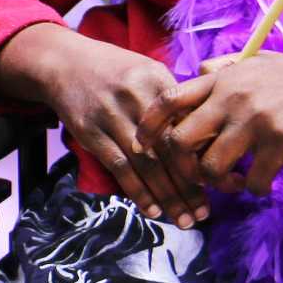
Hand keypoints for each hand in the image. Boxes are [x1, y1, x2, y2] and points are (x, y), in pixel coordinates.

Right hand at [0, 25, 205, 226]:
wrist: (64, 63)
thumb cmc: (113, 71)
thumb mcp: (146, 72)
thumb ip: (171, 101)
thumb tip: (201, 135)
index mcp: (157, 79)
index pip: (187, 124)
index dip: (203, 157)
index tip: (218, 184)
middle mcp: (137, 96)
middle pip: (170, 148)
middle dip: (189, 186)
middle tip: (204, 213)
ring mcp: (112, 115)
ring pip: (147, 163)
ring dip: (167, 196)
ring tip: (184, 220)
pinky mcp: (91, 131)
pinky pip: (119, 167)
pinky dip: (138, 191)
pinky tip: (153, 210)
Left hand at [140, 54, 282, 197]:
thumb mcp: (258, 62)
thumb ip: (225, 68)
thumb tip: (197, 72)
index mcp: (223, 79)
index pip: (169, 100)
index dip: (149, 126)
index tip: (144, 146)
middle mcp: (233, 97)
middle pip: (181, 140)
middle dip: (183, 167)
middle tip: (200, 174)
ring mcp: (256, 119)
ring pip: (212, 167)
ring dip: (220, 184)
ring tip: (236, 181)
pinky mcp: (281, 142)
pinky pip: (253, 180)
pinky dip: (255, 189)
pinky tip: (263, 184)